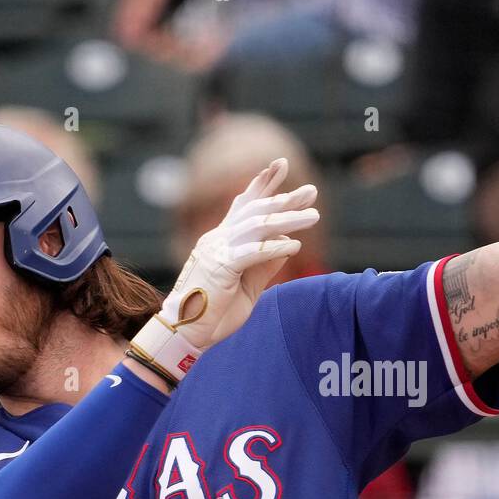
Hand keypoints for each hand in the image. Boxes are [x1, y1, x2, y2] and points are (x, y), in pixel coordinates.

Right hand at [128, 158, 318, 383]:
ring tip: (313, 216)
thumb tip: (287, 244)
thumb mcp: (248, 285)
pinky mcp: (219, 267)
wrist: (186, 334)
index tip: (281, 165)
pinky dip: (273, 248)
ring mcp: (216, 251)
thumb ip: (264, 264)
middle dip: (285, 198)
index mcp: (221, 240)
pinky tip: (295, 245)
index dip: (262, 183)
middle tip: (311, 191)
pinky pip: (251, 253)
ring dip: (287, 220)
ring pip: (257, 227)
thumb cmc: (215, 313)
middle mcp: (217, 239)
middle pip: (255, 210)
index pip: (243, 204)